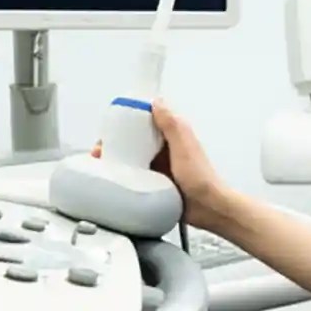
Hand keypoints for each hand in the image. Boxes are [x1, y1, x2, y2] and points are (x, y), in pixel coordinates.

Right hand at [91, 98, 231, 231]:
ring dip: (118, 159)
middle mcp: (164, 148)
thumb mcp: (184, 146)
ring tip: (103, 165)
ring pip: (132, 157)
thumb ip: (171, 124)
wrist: (209, 209)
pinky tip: (115, 180)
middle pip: (135, 139)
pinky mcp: (155, 181)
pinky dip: (124, 174)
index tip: (112, 125)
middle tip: (101, 150)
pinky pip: (135, 174)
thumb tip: (156, 101)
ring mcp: (159, 165)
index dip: (127, 120)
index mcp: (173, 134)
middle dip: (116, 142)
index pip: (146, 120)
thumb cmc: (202, 179)